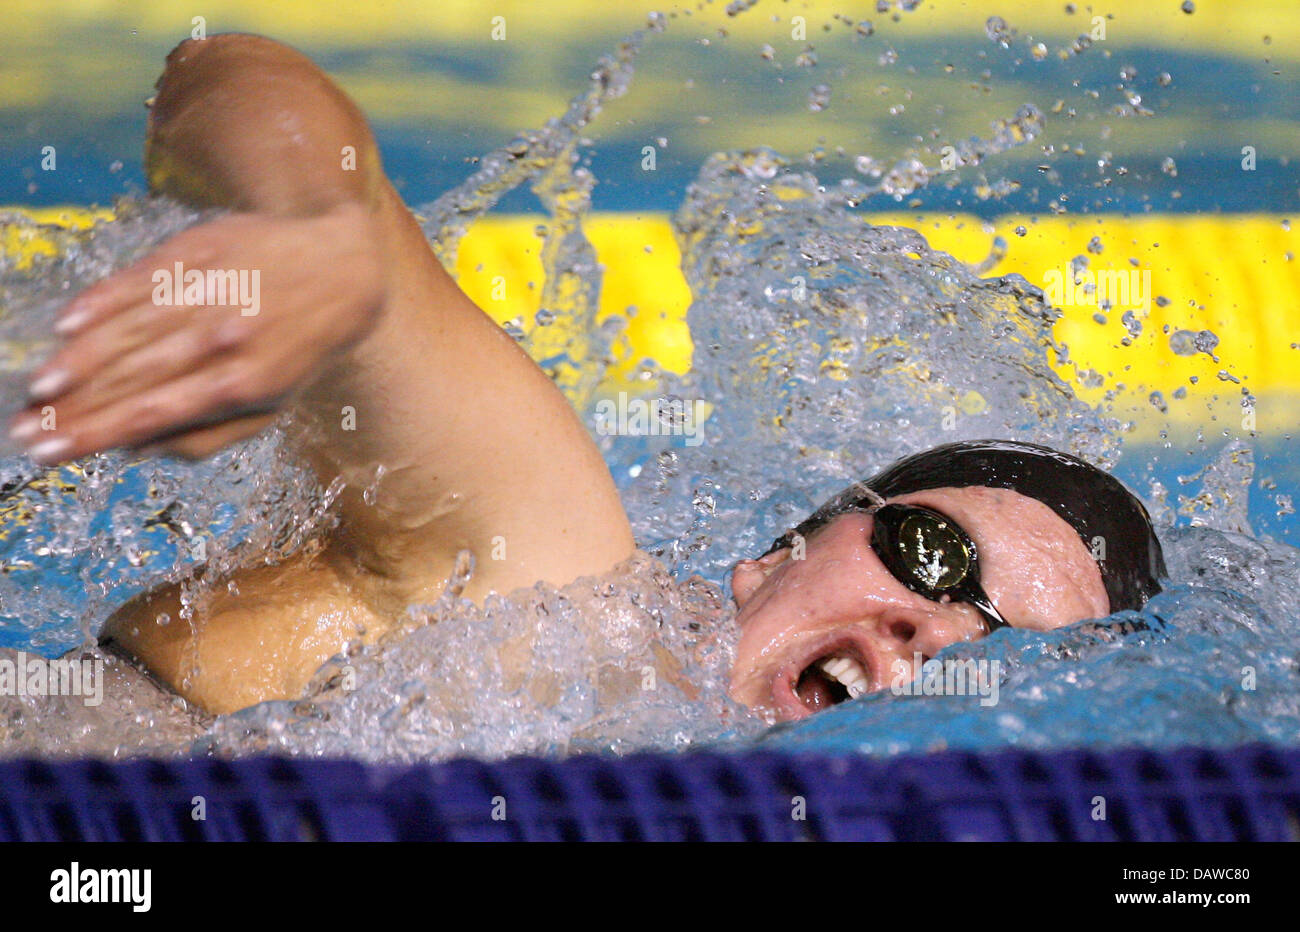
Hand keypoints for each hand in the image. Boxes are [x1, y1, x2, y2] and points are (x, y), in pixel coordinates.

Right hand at [8, 202, 384, 461]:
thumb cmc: (300, 347)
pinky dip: (102, 302)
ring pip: (130, 330)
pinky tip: (66, 325)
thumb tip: (135, 450)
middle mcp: (223, 339)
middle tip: (22, 431)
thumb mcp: (272, 404)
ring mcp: (210, 292)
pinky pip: (141, 279)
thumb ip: (206, 434)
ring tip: (37, 389)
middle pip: (132, 378)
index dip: (95, 434)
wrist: (344, 267)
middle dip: (72, 409)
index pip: (152, 414)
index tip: (48, 452)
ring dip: (76, 362)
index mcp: (242, 383)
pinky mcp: (199, 251)